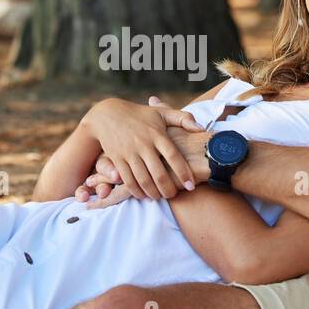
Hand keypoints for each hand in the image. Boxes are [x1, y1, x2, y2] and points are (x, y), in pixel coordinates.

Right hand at [78, 95, 206, 201]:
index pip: (174, 156)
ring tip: (161, 197)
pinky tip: (144, 195)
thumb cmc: (140, 115)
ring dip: (154, 193)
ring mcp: (129, 153)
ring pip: (144, 180)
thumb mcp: (161, 112)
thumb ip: (183, 118)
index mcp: (157, 134)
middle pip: (159, 173)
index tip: (191, 186)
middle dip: (168, 189)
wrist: (108, 115)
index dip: (184, 173)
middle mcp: (144, 144)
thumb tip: (201, 129)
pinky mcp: (118, 159)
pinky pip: (128, 181)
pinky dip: (137, 191)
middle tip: (175, 195)